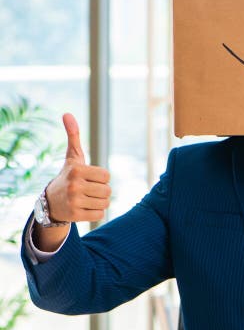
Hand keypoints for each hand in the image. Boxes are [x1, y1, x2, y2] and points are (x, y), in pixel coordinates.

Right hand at [33, 114, 110, 251]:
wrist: (50, 203)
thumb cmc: (68, 177)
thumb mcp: (72, 158)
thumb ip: (74, 136)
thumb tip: (67, 114)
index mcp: (77, 170)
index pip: (107, 175)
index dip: (101, 178)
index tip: (89, 178)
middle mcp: (75, 185)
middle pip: (108, 190)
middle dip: (101, 191)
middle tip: (87, 190)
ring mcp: (74, 201)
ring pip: (105, 203)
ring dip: (99, 202)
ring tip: (85, 199)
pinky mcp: (75, 216)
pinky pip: (100, 215)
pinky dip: (95, 213)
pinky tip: (83, 209)